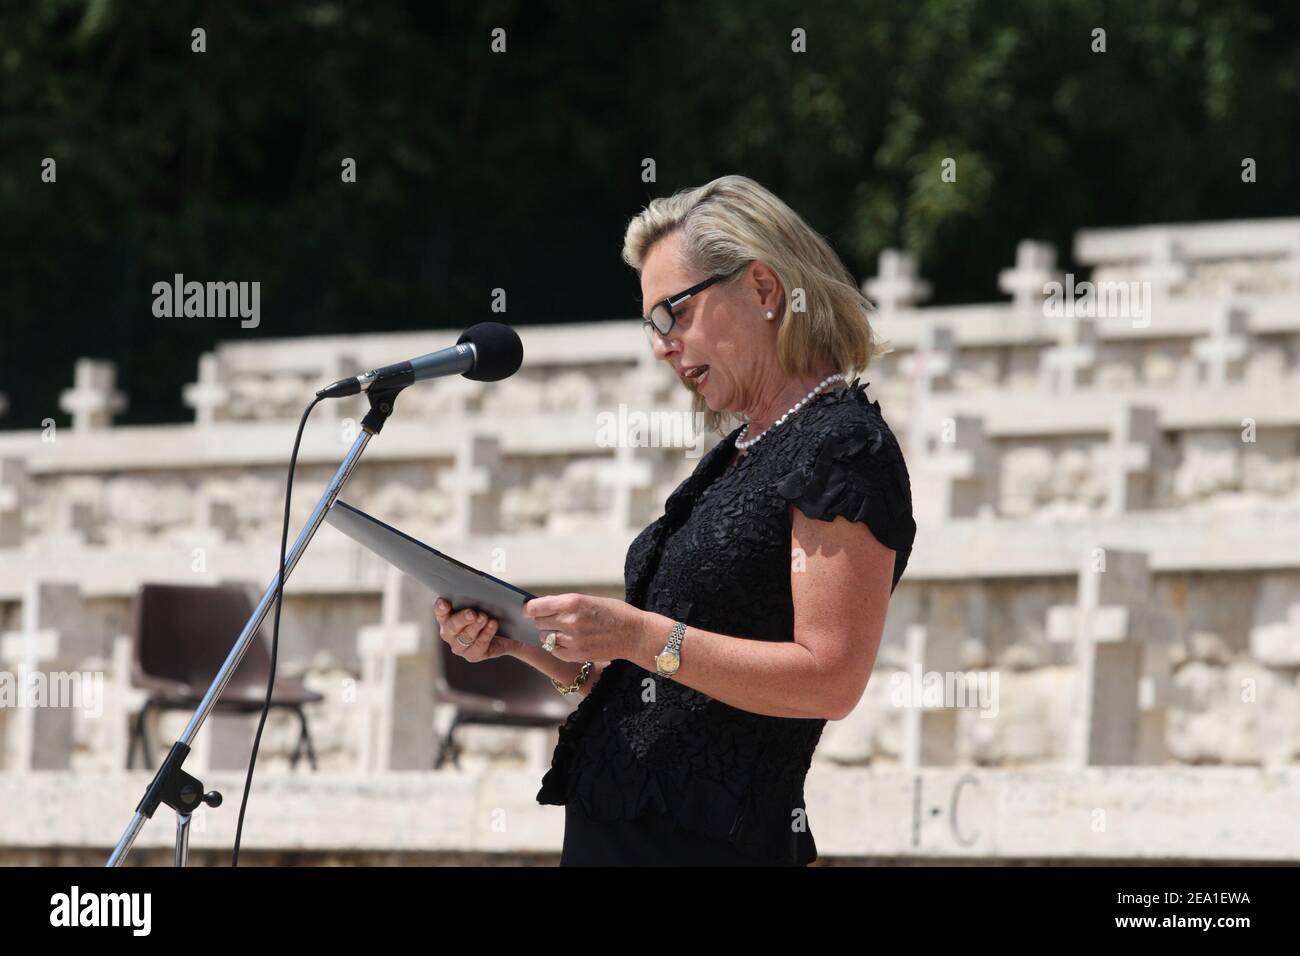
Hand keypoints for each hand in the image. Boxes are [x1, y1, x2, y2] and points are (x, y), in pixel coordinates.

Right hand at [434, 598, 522, 661]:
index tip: (444, 602)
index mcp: (446, 618)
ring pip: (466, 636)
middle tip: (472, 613)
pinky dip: (487, 633)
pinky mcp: (472, 655)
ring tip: (484, 617)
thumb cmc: (489, 614)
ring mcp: (459, 646)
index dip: (441, 607)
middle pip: (452, 626)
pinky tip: (492, 624)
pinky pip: (479, 645)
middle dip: (462, 618)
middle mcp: (449, 634)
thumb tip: (498, 594)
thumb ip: (481, 598)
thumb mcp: (485, 604)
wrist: (506, 635)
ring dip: (476, 626)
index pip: (440, 612)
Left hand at [522, 592, 647, 663]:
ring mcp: (573, 639)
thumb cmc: (614, 613)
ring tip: (564, 632)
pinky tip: (569, 642)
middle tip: (553, 620)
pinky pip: (555, 651)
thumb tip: (542, 608)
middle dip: (543, 621)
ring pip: (545, 637)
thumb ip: (565, 604)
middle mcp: (570, 620)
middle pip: (539, 622)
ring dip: (550, 634)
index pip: (536, 607)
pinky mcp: (576, 654)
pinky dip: (558, 647)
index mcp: (573, 602)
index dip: (529, 609)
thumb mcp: (589, 600)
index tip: (528, 610)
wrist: (635, 634)